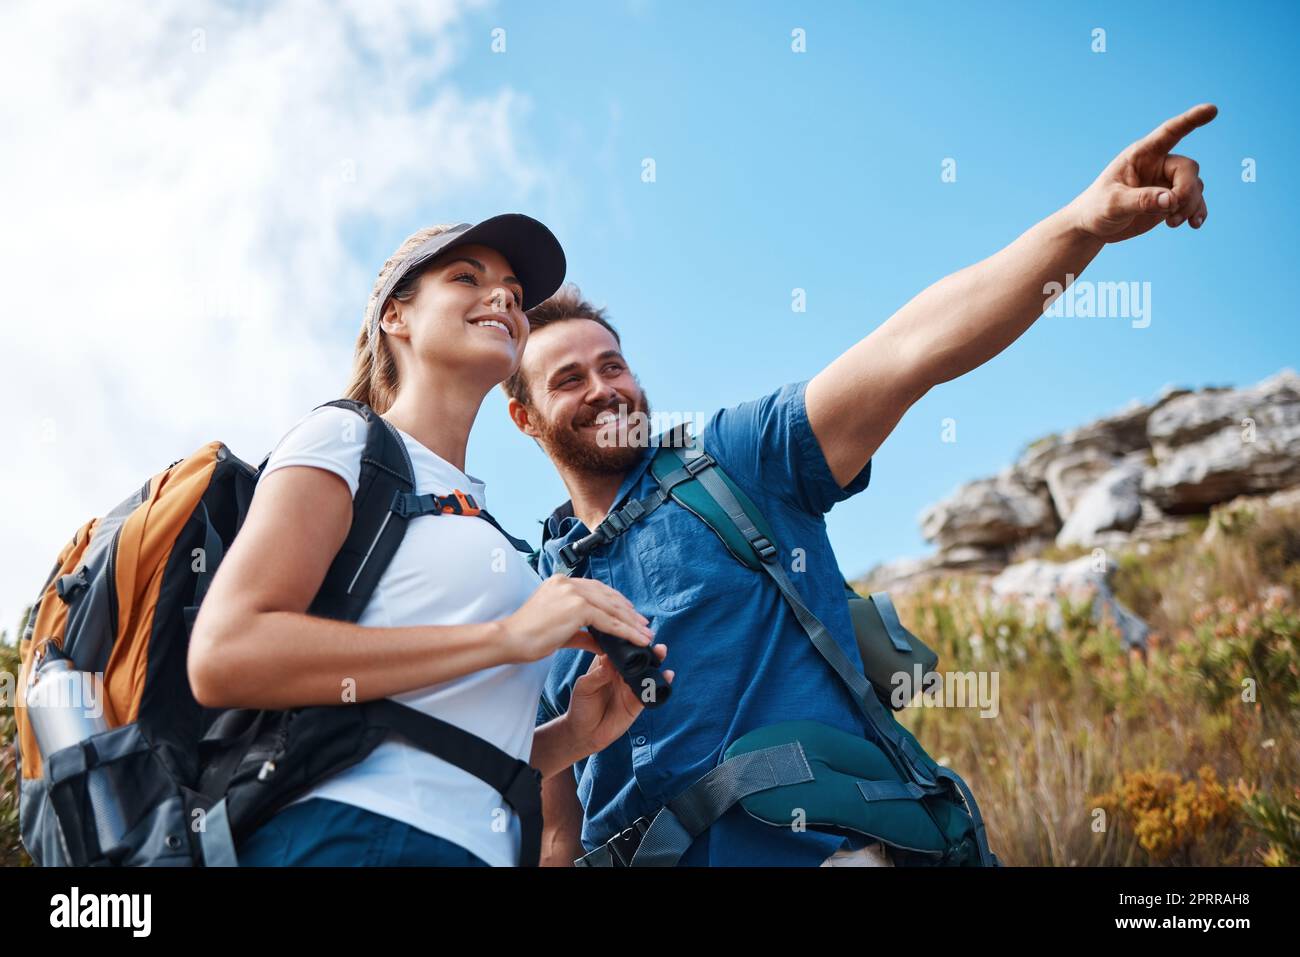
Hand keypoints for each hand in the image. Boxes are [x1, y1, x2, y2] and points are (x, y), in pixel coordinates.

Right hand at [499, 576, 653, 662]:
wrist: (509, 639)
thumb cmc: (527, 636)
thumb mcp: (559, 630)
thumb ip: (583, 634)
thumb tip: (603, 643)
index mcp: (561, 582)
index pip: (597, 590)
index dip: (616, 602)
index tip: (630, 614)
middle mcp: (568, 582)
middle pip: (607, 596)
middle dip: (628, 612)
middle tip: (644, 624)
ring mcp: (573, 592)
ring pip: (611, 608)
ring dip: (631, 622)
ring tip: (645, 633)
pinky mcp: (577, 607)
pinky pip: (608, 620)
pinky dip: (624, 631)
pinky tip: (635, 639)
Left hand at [566, 644, 673, 756]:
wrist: (584, 733)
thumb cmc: (581, 706)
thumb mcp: (585, 687)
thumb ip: (598, 675)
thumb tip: (610, 661)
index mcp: (606, 664)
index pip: (618, 648)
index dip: (626, 639)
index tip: (633, 630)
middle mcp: (621, 673)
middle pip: (636, 656)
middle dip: (645, 647)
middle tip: (651, 639)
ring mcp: (631, 687)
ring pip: (647, 671)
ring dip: (656, 660)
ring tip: (661, 652)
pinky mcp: (637, 702)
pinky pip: (651, 691)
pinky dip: (661, 683)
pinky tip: (667, 675)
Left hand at [1068, 103, 1216, 242]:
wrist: (1094, 226)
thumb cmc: (1097, 208)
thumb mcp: (1113, 204)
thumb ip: (1141, 200)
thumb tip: (1171, 200)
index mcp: (1141, 155)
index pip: (1169, 133)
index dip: (1191, 120)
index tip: (1212, 110)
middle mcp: (1157, 164)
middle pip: (1188, 169)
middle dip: (1186, 191)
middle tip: (1173, 213)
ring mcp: (1166, 182)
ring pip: (1195, 186)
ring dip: (1190, 205)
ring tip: (1173, 223)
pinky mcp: (1170, 200)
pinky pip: (1195, 201)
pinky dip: (1197, 211)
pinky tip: (1194, 223)